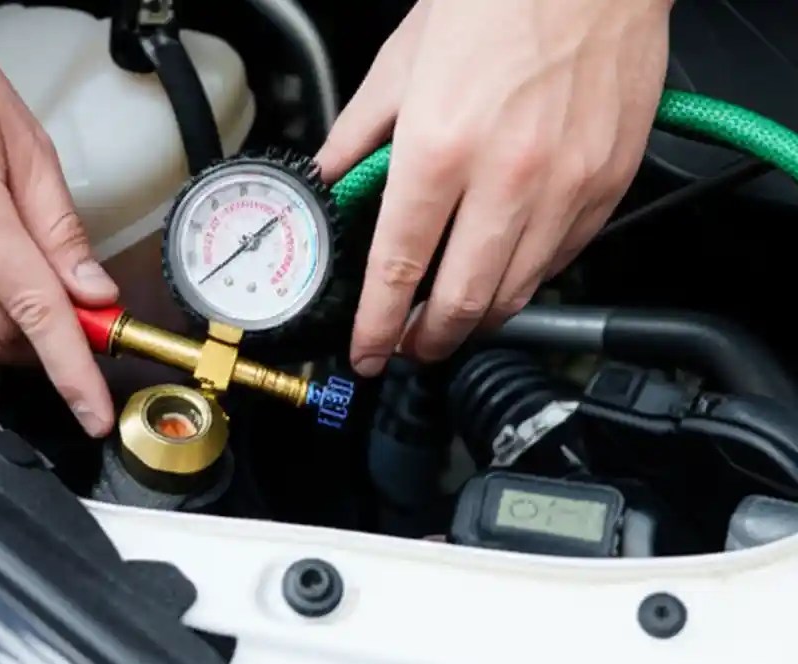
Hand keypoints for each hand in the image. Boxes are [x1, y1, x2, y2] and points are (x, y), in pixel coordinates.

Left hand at [316, 0, 673, 374]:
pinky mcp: (608, 182)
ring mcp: (565, 185)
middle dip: (429, 340)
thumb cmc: (497, 0)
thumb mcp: (401, 63)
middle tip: (412, 345)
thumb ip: (358, 133)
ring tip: (455, 319)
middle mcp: (505, 177)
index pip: (398, 267)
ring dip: (480, 318)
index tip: (369, 351)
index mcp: (439, 148)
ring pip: (518, 290)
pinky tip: (509, 270)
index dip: (378, 324)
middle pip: (462, 299)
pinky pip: (564, 257)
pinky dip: (531, 277)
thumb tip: (332, 176)